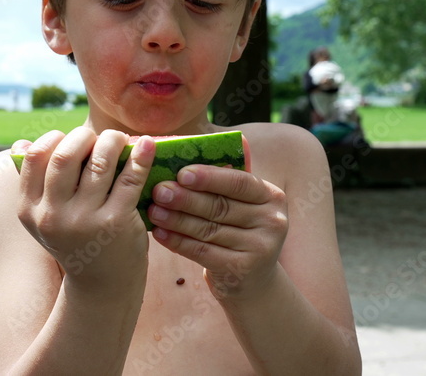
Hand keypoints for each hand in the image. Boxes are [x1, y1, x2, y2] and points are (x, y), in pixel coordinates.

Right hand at [14, 127, 154, 290]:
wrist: (101, 286)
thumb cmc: (74, 240)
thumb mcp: (44, 218)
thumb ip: (33, 182)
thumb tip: (20, 143)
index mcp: (29, 210)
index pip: (35, 157)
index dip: (54, 138)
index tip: (70, 139)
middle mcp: (52, 216)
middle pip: (65, 155)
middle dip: (83, 136)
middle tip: (97, 137)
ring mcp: (85, 220)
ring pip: (99, 161)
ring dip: (113, 140)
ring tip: (120, 139)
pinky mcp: (116, 223)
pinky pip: (130, 178)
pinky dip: (141, 156)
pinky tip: (147, 144)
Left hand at [147, 165, 287, 299]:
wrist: (253, 281)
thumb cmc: (240, 231)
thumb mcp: (244, 205)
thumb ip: (230, 178)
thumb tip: (216, 144)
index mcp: (272, 197)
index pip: (239, 182)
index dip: (209, 177)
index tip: (181, 173)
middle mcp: (272, 221)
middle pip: (220, 206)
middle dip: (185, 198)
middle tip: (158, 190)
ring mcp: (260, 247)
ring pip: (208, 229)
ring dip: (176, 219)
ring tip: (153, 211)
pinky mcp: (242, 269)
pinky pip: (202, 251)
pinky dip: (178, 241)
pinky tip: (159, 233)